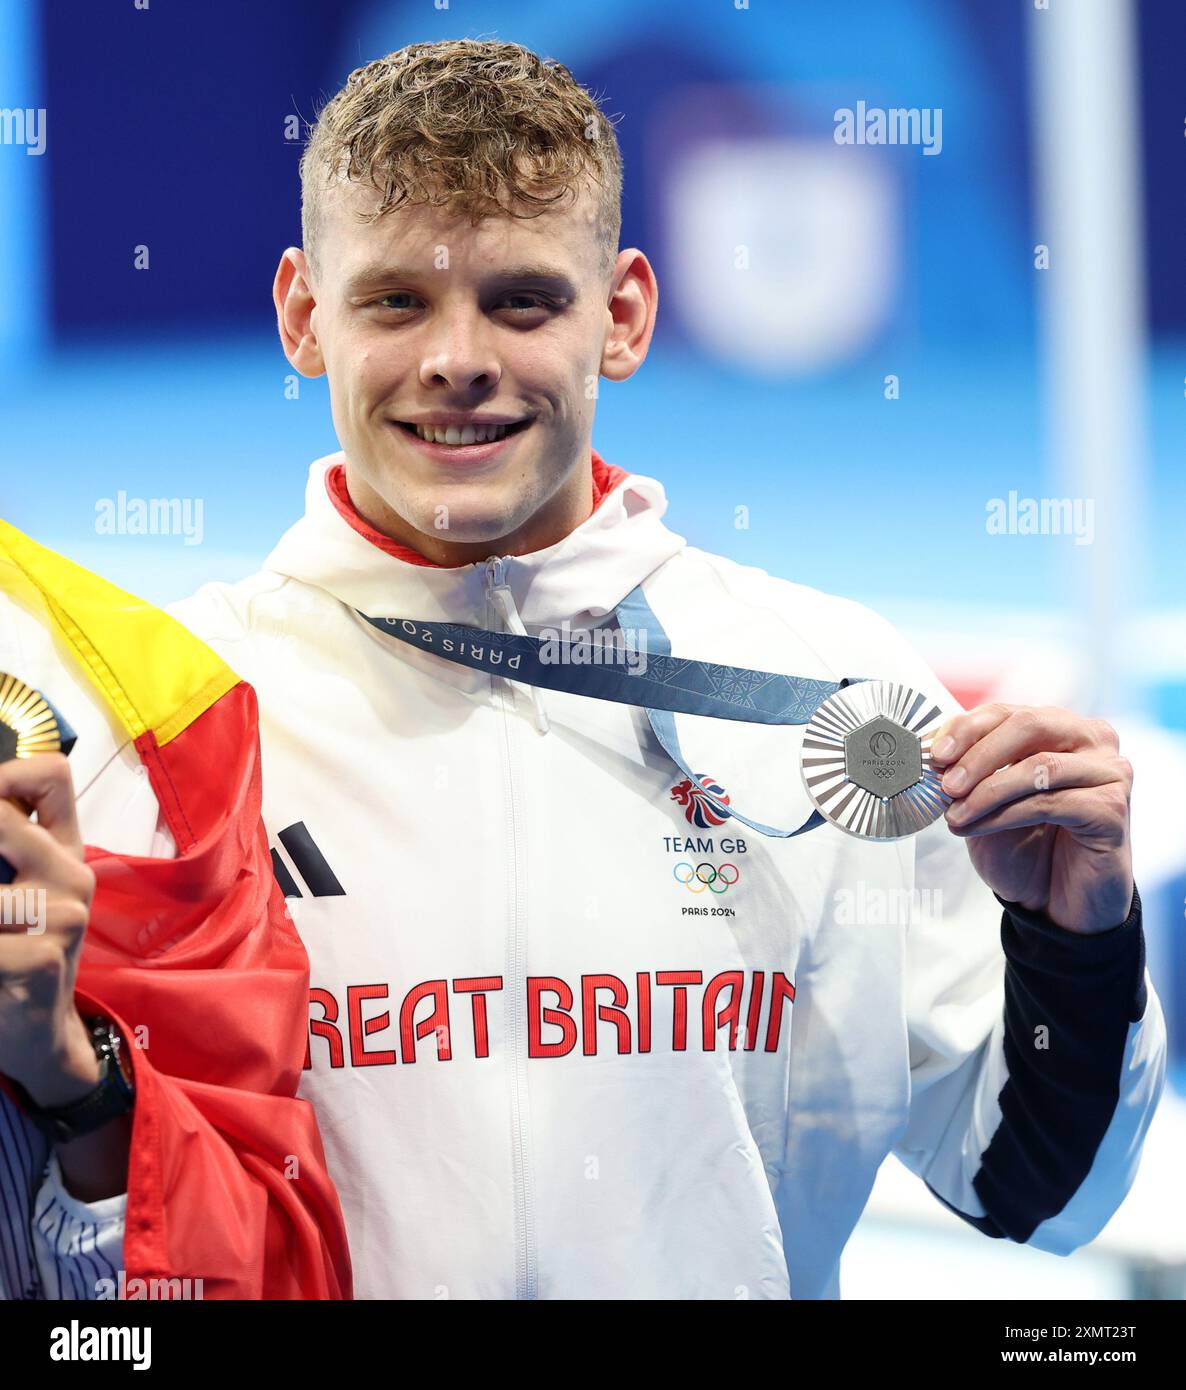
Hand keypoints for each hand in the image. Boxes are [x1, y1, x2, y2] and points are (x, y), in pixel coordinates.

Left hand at [0, 753, 100, 1105]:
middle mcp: (72, 874)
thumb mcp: (21, 894)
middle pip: (0, 817)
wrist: (38, 1033)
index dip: (5, 775)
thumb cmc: (15, 955)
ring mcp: (63, 916)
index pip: (52, 775)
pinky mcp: (42, 957)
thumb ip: (9, 849)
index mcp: (65, 851)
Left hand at [929, 704, 1133, 934]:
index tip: (935, 753)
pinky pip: (1049, 802)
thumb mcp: (985, 801)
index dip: (967, 728)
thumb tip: (934, 748)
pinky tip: (977, 828)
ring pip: (1039, 766)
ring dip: (987, 791)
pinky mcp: (1112, 808)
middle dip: (979, 754)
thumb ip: (968, 771)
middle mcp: (1092, 740)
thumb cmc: (1025, 846)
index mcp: (1060, 727)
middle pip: (1029, 725)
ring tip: (955, 815)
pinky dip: (1004, 815)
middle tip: (947, 784)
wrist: (1057, 903)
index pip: (1009, 712)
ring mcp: (1109, 772)